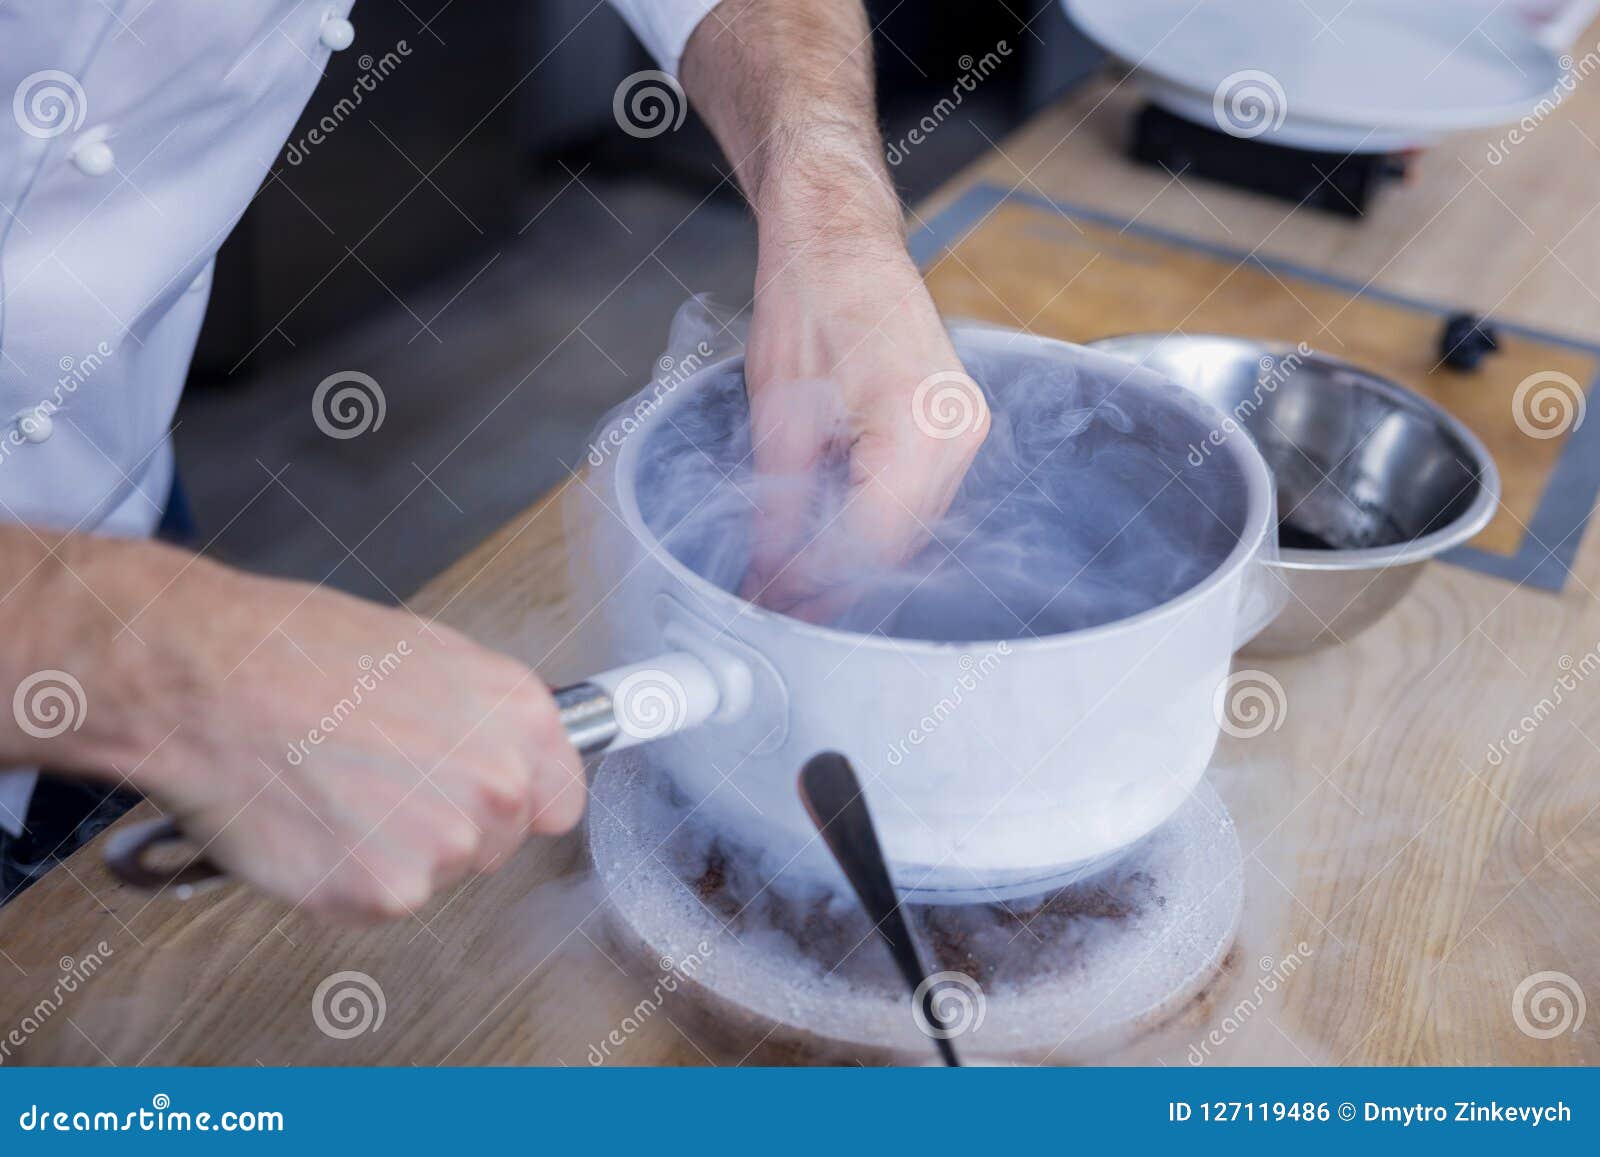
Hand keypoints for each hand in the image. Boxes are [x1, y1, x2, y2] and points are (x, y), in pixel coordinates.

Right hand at [121, 563, 582, 921]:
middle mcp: (498, 783)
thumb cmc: (300, 653)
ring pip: (437, 872)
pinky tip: (311, 825)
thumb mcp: (426, 653)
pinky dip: (344, 877)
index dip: (519, 803)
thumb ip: (481, 713)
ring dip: (393, 850)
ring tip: (333, 791)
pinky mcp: (386, 892)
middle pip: (497, 842)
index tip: (487, 802)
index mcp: (520, 716)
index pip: (561, 800)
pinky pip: (380, 901)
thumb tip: (501, 744)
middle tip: (379, 782)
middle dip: (448, 824)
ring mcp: (445, 844)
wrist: (211, 683)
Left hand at [741, 237, 988, 618]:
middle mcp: (957, 431)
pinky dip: (875, 517)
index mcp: (917, 426)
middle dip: (835, 576)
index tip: (774, 605)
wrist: (837, 235)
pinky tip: (830, 523)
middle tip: (775, 598)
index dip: (817, 584)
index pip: (871, 543)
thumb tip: (772, 580)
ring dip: (856, 551)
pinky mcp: (958, 422)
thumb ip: (781, 511)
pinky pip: (921, 496)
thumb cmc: (808, 298)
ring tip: (793, 568)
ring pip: (912, 527)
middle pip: (899, 544)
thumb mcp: (777, 417)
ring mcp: (967, 427)